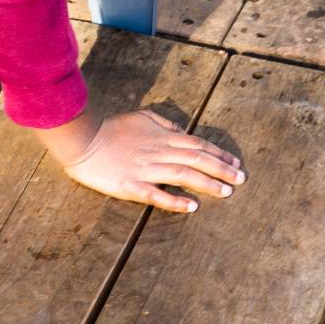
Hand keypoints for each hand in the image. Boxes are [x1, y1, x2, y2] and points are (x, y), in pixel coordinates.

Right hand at [44, 107, 244, 213]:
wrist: (84, 139)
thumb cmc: (111, 127)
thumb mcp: (142, 116)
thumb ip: (165, 124)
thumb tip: (183, 131)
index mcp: (162, 136)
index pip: (198, 144)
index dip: (219, 154)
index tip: (235, 163)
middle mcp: (159, 152)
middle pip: (197, 159)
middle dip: (222, 170)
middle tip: (241, 180)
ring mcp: (146, 169)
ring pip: (184, 175)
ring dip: (207, 184)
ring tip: (226, 193)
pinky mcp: (131, 185)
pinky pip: (157, 194)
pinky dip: (176, 200)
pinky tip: (192, 207)